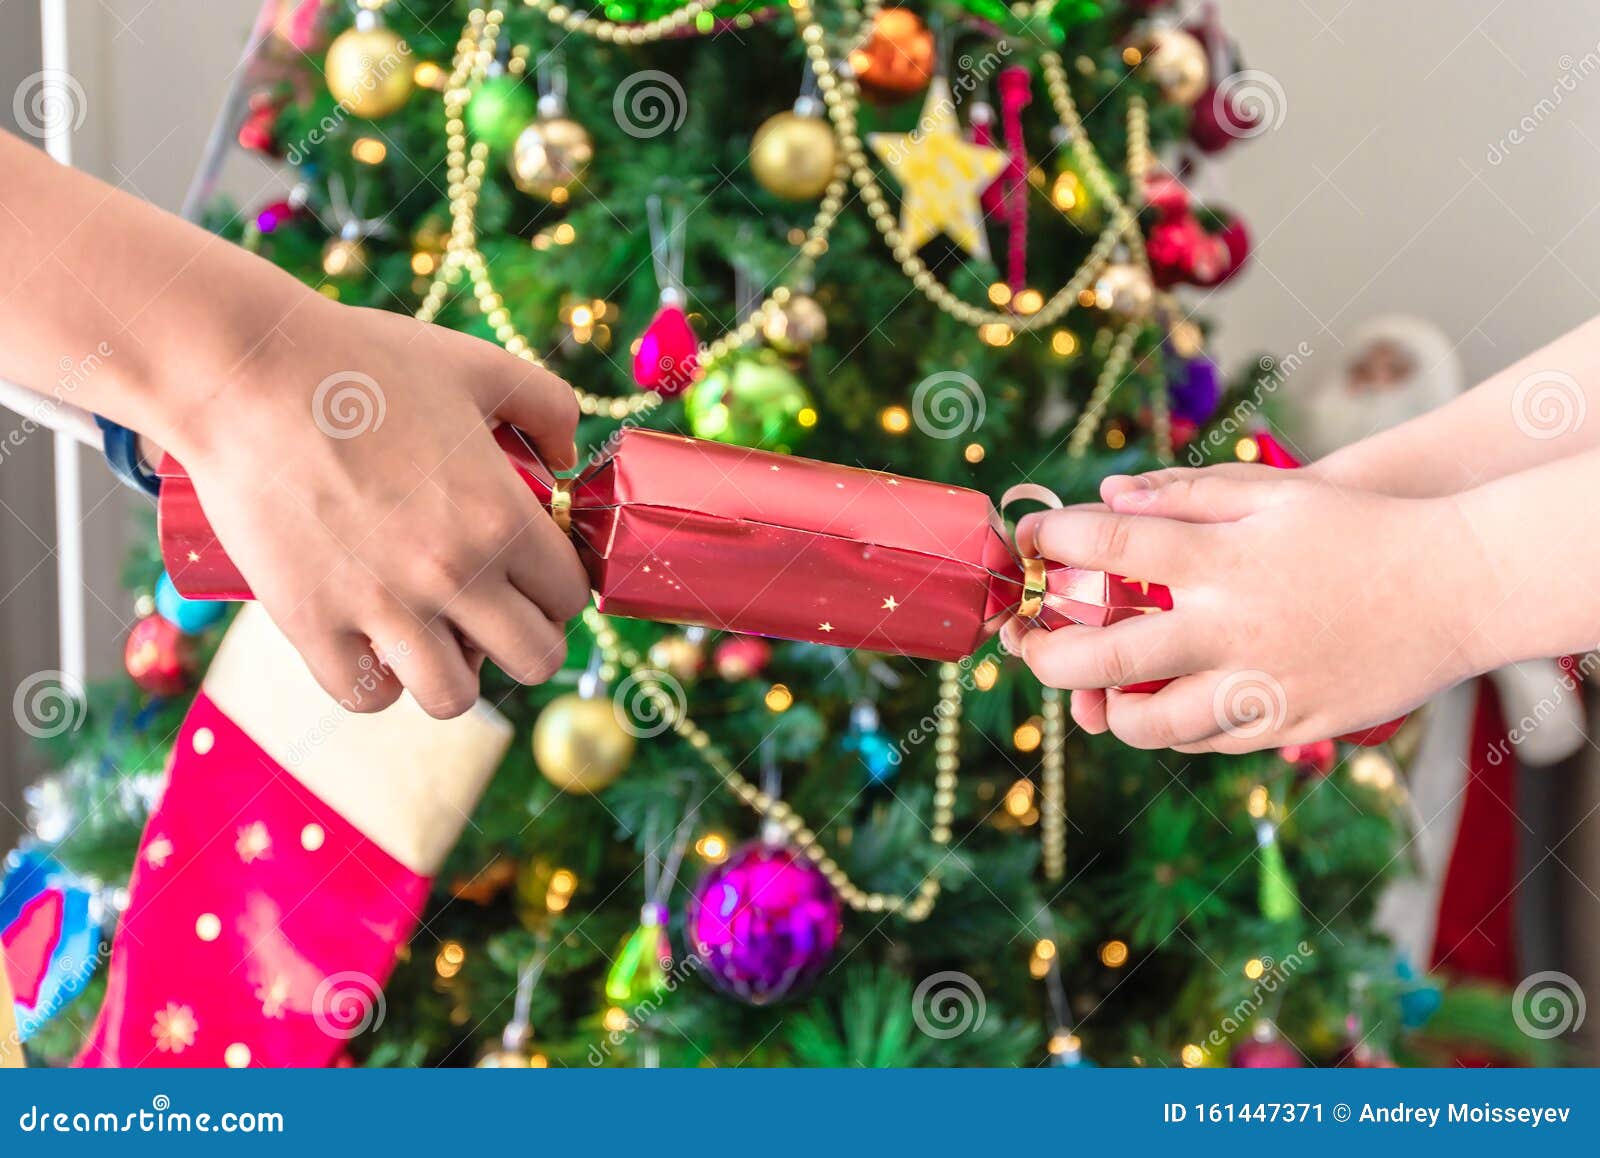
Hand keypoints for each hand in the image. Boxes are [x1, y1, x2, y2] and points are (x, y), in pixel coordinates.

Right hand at [168, 298, 589, 717]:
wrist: (245, 373)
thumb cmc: (362, 362)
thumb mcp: (478, 365)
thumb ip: (547, 405)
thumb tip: (566, 460)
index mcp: (503, 517)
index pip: (570, 597)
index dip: (556, 587)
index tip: (530, 573)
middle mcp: (455, 574)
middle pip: (534, 659)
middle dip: (522, 638)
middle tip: (491, 609)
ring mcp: (383, 607)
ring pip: (454, 697)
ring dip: (452, 671)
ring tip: (432, 634)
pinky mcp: (313, 624)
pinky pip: (367, 697)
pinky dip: (375, 682)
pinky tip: (372, 646)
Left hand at [1003, 470, 1495, 751]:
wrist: (1462, 586)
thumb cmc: (1362, 528)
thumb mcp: (1276, 492)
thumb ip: (1187, 495)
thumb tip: (1110, 497)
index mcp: (1221, 561)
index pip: (1108, 550)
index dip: (1054, 543)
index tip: (1028, 540)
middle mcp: (1230, 628)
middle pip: (1103, 657)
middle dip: (1046, 657)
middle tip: (1026, 651)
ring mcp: (1261, 685)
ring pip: (1151, 723)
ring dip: (1108, 714)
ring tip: (1095, 700)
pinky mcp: (1292, 723)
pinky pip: (1211, 742)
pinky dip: (1177, 729)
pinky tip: (1167, 708)